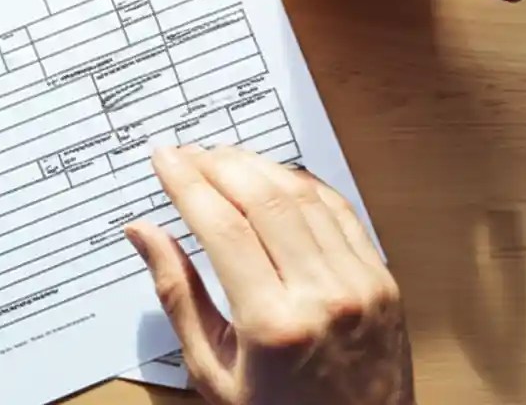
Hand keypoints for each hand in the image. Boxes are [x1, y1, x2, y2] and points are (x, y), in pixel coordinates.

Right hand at [126, 146, 412, 404]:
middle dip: (219, 165)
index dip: (187, 184)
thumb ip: (177, 296)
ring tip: (223, 159)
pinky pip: (340, 212)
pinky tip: (275, 176)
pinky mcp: (383, 280)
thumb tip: (142, 232)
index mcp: (273, 325)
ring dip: (259, 167)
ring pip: (304, 197)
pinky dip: (304, 186)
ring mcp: (360, 284)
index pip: (222, 228)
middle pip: (264, 200)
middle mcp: (323, 297)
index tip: (164, 159)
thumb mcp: (212, 373)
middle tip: (188, 153)